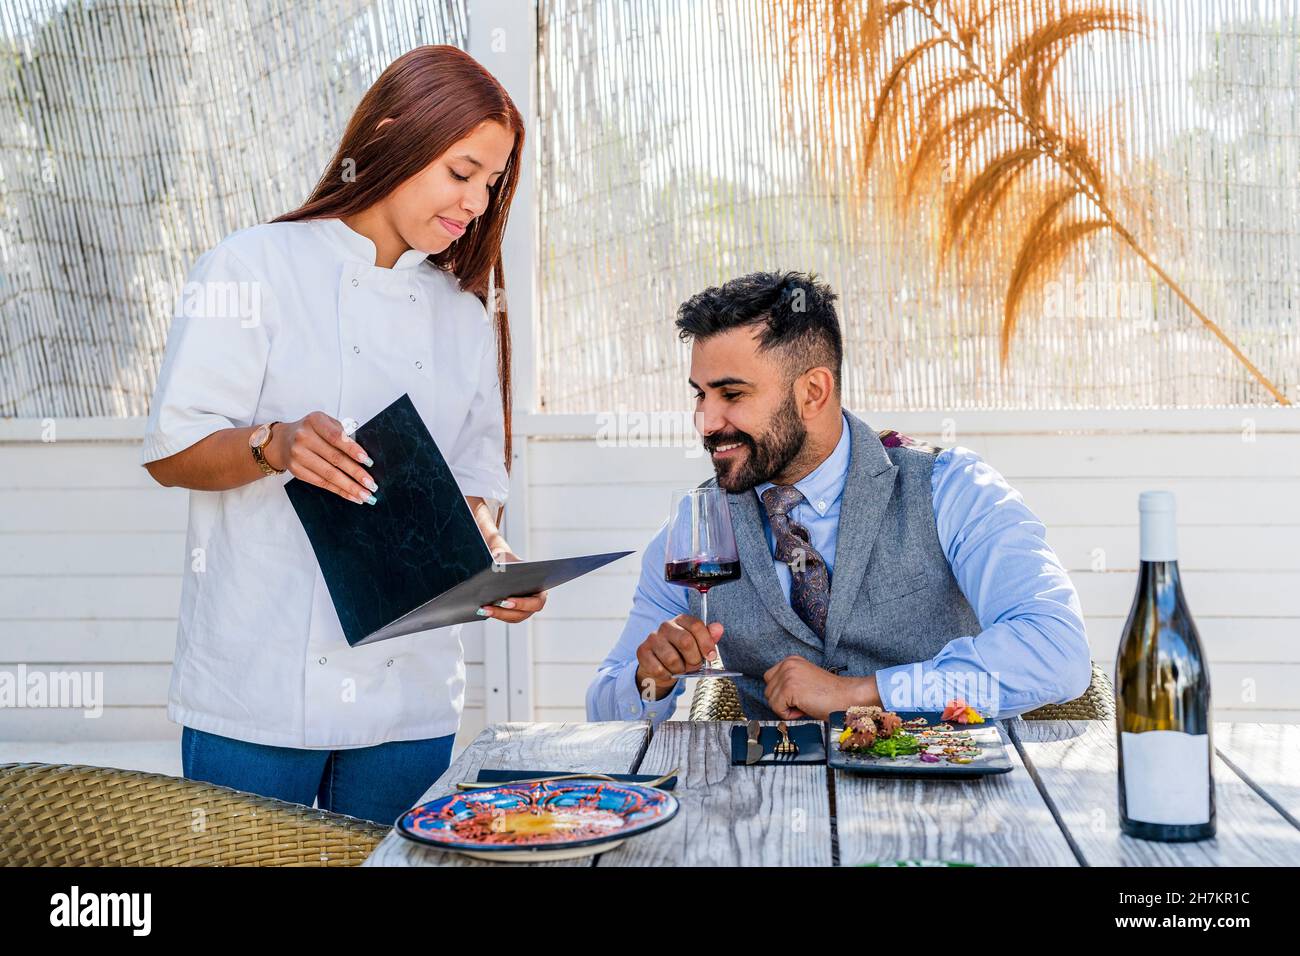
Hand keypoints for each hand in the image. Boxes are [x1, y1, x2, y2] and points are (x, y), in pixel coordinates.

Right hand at [267, 412, 376, 504]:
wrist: (283, 441)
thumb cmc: (313, 431)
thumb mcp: (326, 423)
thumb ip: (343, 434)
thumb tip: (363, 457)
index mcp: (315, 421)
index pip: (336, 437)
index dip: (353, 450)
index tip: (368, 461)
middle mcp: (304, 437)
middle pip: (335, 458)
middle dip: (356, 473)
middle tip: (371, 484)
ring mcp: (298, 455)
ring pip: (329, 475)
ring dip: (350, 487)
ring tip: (365, 495)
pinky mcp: (297, 471)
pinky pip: (322, 483)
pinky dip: (339, 491)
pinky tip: (352, 496)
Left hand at [477, 551, 547, 623]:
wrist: (504, 565)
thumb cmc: (509, 561)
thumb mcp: (508, 557)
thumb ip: (504, 558)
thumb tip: (496, 563)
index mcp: (540, 589)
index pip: (536, 601)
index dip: (523, 603)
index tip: (508, 599)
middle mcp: (534, 603)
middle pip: (523, 613)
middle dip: (507, 610)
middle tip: (494, 605)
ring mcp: (523, 610)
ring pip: (512, 617)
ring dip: (498, 614)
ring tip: (483, 609)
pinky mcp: (512, 613)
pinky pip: (504, 617)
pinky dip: (494, 614)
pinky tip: (482, 609)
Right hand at [634, 615, 723, 700]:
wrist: (660, 668)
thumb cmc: (682, 655)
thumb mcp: (698, 646)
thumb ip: (709, 637)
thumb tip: (719, 628)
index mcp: (682, 620)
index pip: (696, 625)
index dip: (706, 643)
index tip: (711, 656)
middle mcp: (666, 625)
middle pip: (685, 641)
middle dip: (694, 659)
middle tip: (694, 665)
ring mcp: (653, 638)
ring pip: (672, 659)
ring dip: (679, 669)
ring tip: (679, 668)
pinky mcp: (642, 651)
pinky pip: (659, 669)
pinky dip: (666, 675)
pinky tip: (667, 672)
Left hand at [762, 656, 878, 720]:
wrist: (847, 697)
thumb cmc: (830, 694)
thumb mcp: (804, 681)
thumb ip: (788, 683)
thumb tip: (773, 697)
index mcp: (791, 661)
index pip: (770, 680)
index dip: (781, 694)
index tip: (798, 698)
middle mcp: (787, 664)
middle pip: (768, 690)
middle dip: (781, 702)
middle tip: (801, 703)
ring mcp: (788, 674)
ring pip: (771, 700)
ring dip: (786, 709)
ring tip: (804, 705)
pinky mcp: (789, 687)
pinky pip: (777, 708)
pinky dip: (789, 714)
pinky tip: (804, 709)